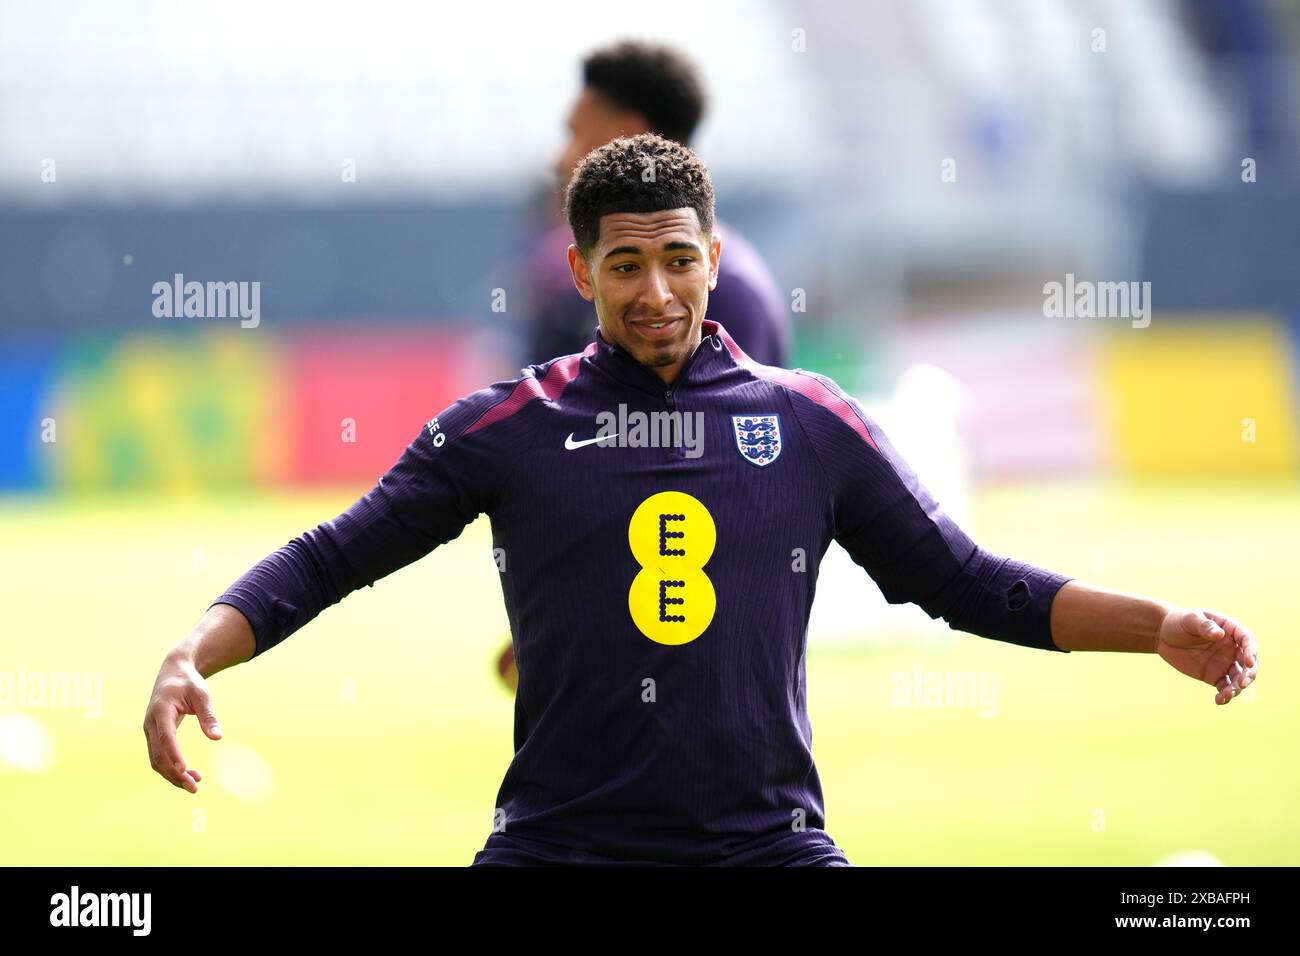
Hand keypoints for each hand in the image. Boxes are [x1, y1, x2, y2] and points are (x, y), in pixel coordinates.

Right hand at [143, 652, 223, 791]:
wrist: (173, 674)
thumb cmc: (189, 683)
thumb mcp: (202, 694)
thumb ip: (208, 715)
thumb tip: (217, 737)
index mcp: (161, 710)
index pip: (166, 737)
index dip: (174, 754)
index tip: (184, 769)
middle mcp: (151, 723)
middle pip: (159, 754)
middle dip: (175, 773)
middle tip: (194, 787)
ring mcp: (150, 731)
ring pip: (157, 760)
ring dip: (173, 775)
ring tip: (194, 785)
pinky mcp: (154, 736)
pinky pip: (160, 756)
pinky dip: (172, 768)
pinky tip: (189, 773)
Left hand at [1156, 608, 1257, 705]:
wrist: (1163, 634)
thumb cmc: (1179, 621)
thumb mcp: (1190, 619)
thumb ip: (1205, 626)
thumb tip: (1220, 634)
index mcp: (1231, 630)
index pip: (1248, 641)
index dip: (1251, 652)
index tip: (1248, 663)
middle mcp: (1233, 648)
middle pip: (1248, 663)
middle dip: (1249, 674)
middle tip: (1242, 683)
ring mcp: (1225, 663)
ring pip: (1238, 678)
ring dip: (1237, 688)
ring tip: (1227, 694)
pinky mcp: (1214, 676)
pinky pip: (1224, 687)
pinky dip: (1225, 695)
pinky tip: (1219, 700)